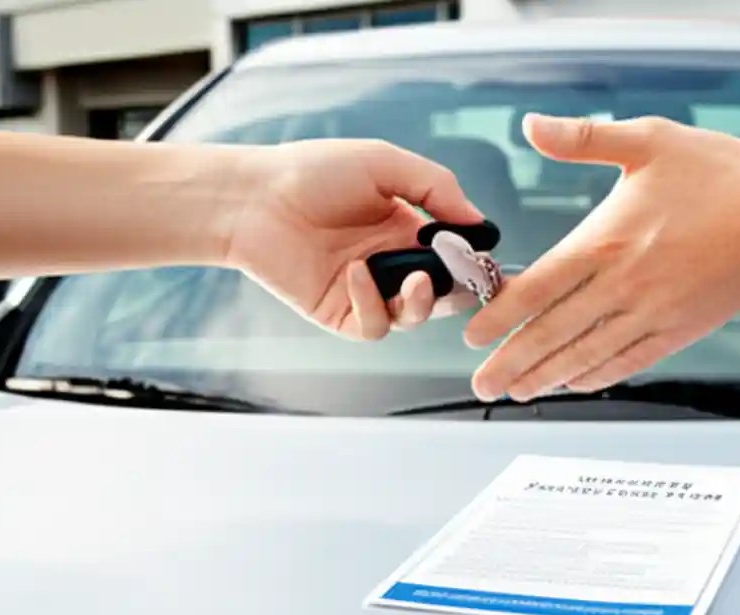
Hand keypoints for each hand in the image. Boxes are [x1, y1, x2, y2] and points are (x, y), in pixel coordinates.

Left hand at [224, 139, 482, 339]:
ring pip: (414, 317)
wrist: (251, 196)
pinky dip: (373, 303)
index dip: (475, 263)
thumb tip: (480, 222)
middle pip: (444, 294)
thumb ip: (437, 188)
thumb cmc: (312, 171)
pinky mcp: (339, 313)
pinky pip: (373, 325)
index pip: (455, 256)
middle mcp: (391, 262)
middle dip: (459, 290)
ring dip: (423, 303)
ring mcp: (367, 291)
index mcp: (406, 228)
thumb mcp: (385, 164)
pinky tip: (356, 273)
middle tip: (461, 277)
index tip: (487, 261)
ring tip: (416, 279)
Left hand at [463, 114, 739, 400]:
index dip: (501, 317)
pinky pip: (630, 361)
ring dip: (547, 378)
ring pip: (588, 356)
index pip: (539, 288)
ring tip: (517, 391)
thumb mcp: (648, 140)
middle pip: (554, 334)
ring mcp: (654, 312)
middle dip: (512, 363)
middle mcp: (626, 284)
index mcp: (608, 239)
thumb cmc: (721, 170)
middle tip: (482, 384)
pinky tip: (575, 383)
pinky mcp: (682, 329)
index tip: (473, 336)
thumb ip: (583, 138)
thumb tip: (532, 126)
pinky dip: (597, 376)